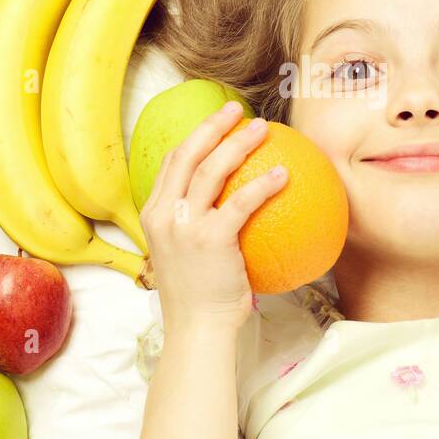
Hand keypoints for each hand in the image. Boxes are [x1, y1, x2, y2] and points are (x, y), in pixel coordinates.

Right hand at [141, 100, 287, 333]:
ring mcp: (185, 226)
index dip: (194, 137)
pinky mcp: (211, 239)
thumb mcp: (184, 255)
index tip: (216, 123)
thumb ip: (196, 227)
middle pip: (188, 155)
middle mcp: (164, 214)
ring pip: (212, 169)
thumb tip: (228, 207)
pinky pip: (241, 202)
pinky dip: (263, 184)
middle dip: (212, 125)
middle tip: (237, 109)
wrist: (196, 329)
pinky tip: (283, 174)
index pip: (171, 163)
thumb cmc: (198, 297)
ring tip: (263, 129)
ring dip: (239, 143)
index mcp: (154, 215)